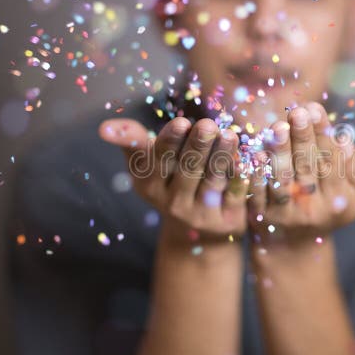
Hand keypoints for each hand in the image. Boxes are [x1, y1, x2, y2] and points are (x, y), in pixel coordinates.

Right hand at [99, 116, 248, 243]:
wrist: (199, 231)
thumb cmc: (171, 179)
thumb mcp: (148, 163)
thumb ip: (131, 140)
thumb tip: (102, 127)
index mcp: (151, 185)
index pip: (159, 160)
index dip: (171, 141)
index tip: (182, 123)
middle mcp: (172, 203)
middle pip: (187, 169)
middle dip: (198, 146)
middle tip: (209, 125)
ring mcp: (201, 214)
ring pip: (213, 180)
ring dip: (222, 157)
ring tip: (231, 135)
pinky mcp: (227, 221)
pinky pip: (237, 193)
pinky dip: (244, 174)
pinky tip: (252, 156)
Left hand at [247, 102, 354, 242]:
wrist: (294, 249)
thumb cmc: (325, 208)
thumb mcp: (349, 194)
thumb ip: (352, 166)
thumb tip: (344, 137)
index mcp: (343, 201)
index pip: (332, 160)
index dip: (323, 133)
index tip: (314, 108)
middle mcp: (318, 211)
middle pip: (309, 167)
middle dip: (303, 138)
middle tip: (297, 112)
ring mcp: (289, 217)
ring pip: (284, 179)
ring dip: (280, 151)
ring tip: (278, 127)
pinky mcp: (264, 220)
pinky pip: (259, 192)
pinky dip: (257, 172)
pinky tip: (256, 152)